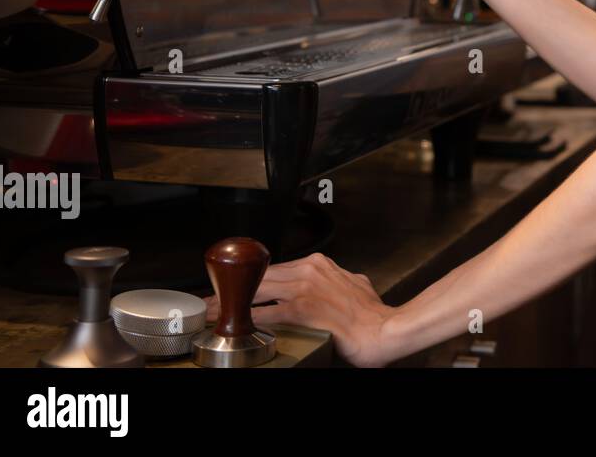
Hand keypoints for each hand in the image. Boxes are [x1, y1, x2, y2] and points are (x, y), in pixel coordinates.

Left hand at [204, 253, 398, 367]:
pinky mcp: (303, 309)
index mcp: (320, 264)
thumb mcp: (355, 286)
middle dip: (232, 286)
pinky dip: (244, 317)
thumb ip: (337, 281)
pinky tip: (231, 323)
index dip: (250, 278)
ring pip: (257, 289)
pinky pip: (265, 311)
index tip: (234, 285)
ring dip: (229, 301)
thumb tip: (332, 285)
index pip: (275, 268)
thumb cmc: (373, 316)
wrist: (386, 330)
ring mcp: (305, 288)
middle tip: (209, 298)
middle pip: (260, 276)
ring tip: (210, 310)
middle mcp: (311, 270)